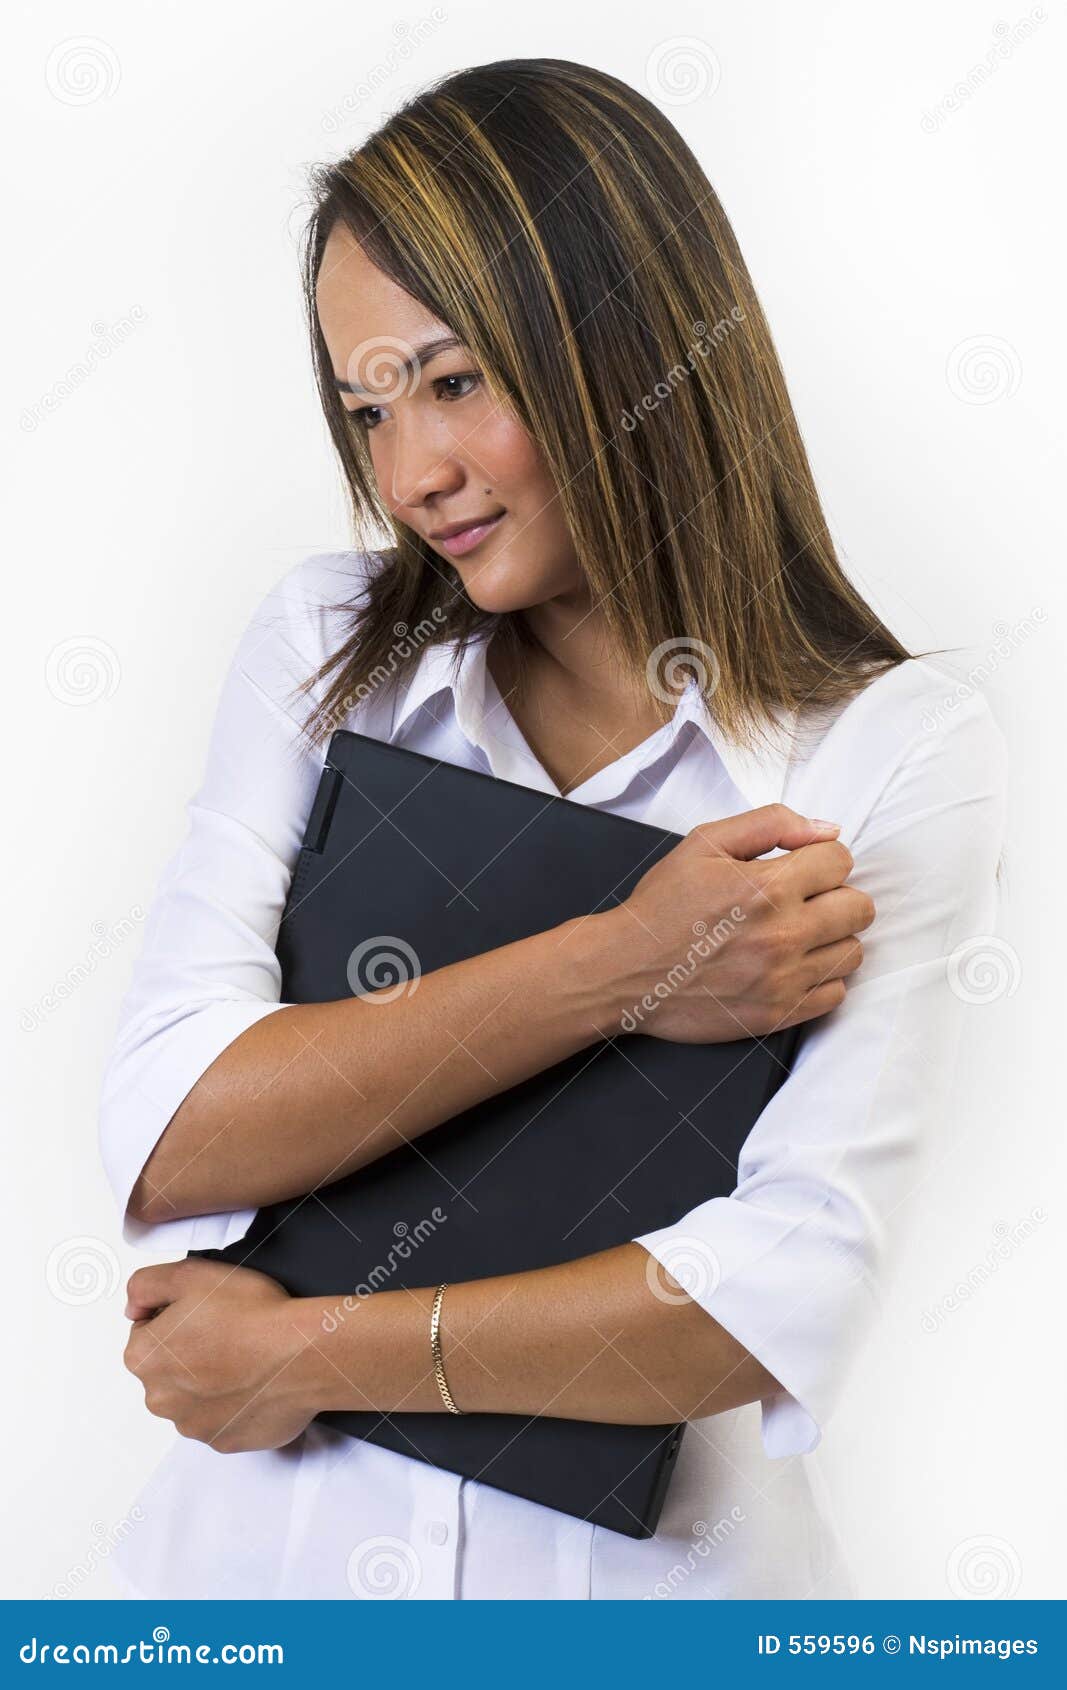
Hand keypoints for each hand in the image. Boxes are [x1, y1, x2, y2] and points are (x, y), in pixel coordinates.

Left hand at [123, 1258, 318, 1452]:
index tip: (207, 1311)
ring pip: (194, 1397)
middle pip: (169, 1367)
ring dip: (212, 1380)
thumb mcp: (190, 1274)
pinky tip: (256, 1382)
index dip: (179, 1315)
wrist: (302, 1355)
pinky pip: (223, 1419)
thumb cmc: (253, 1316)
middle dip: (190, 1351)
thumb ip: (145, 1285)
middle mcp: (161, 1399)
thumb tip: (133, 1306)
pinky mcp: (224, 1441)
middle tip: (228, 1332)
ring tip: (247, 1357)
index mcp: (145, 1357)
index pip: (148, 1330)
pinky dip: (235, 1403)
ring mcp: (193, 1425)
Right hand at [604, 803, 874, 1040]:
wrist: (624, 971)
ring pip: (852, 952)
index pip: (842, 860)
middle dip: (836, 897)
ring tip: (795, 935)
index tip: (799, 870)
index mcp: (768, 887)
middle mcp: (784, 934)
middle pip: (860, 908)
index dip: (821, 859)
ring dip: (830, 938)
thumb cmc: (662, 905)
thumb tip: (828, 830)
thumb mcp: (704, 842)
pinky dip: (820, 978)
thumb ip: (771, 823)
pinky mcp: (778, 1014)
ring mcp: (783, 979)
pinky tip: (790, 966)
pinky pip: (835, 994)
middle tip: (803, 902)